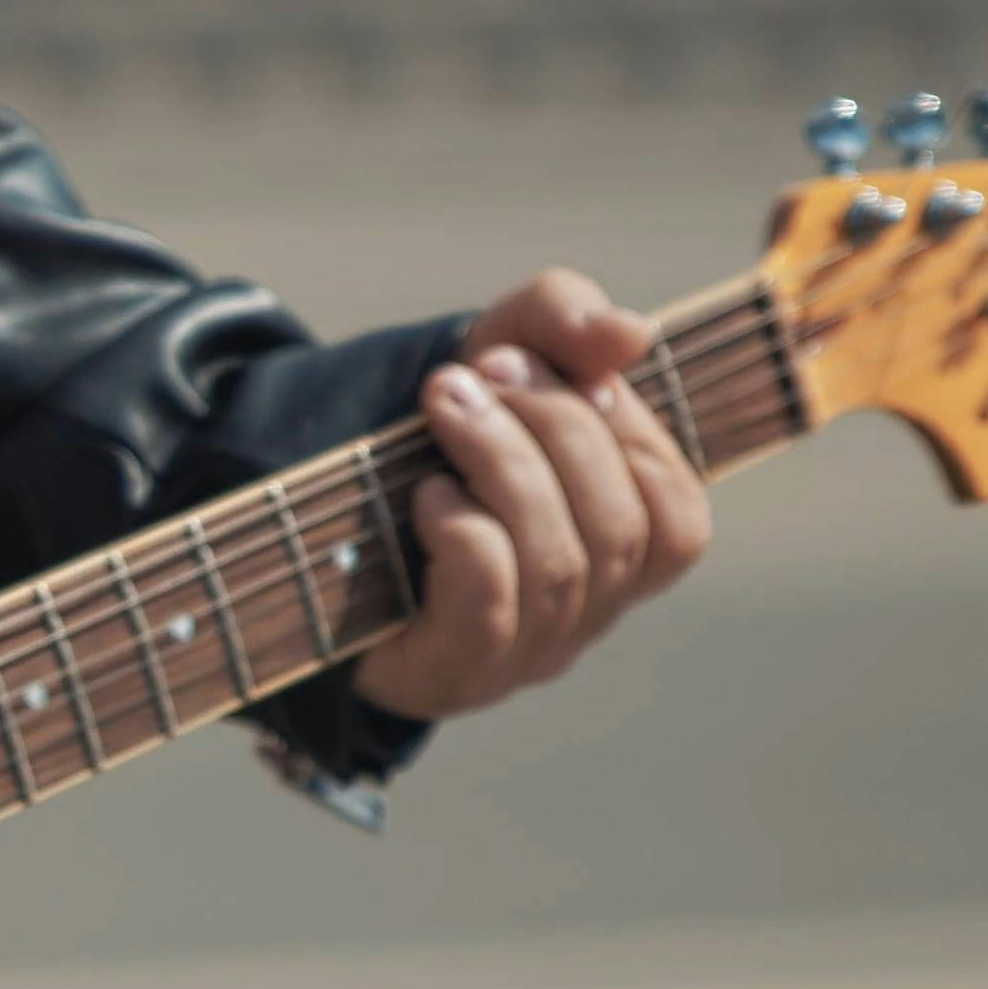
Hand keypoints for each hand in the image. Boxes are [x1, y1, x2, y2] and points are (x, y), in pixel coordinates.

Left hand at [351, 269, 713, 721]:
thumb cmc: (433, 439)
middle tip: (476, 372)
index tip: (540, 362)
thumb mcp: (496, 355)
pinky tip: (425, 495)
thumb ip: (564, 320)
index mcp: (618, 549)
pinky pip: (490, 599)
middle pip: (620, 530)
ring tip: (443, 404)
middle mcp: (586, 610)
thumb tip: (628, 334)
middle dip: (553, 428)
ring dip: (502, 463)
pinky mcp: (453, 667)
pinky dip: (463, 530)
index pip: (672, 506)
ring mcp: (524, 650)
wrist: (315, 523)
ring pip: (558, 563)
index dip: (625, 427)